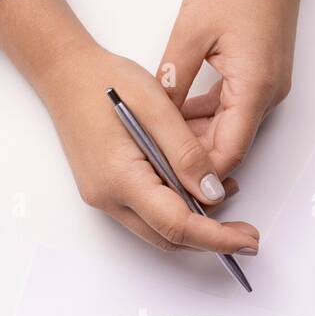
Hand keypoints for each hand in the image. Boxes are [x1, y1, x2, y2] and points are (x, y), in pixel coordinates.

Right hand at [0, 0, 259, 254]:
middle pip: (168, 238)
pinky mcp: (106, 191)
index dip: (217, 238)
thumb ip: (187, 154)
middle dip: (211, 240)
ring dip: (195, 225)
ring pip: (159, 230)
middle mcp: (109, 198)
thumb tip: (214, 194)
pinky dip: (176, 209)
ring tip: (226, 195)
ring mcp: (104, 198)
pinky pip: (147, 213)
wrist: (65, 74)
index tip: (248, 241)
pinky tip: (196, 186)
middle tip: (248, 234)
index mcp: (121, 179)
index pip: (177, 225)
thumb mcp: (158, 108)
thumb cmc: (107, 82)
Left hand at [161, 0, 314, 176]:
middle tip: (154, 158)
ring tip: (158, 136)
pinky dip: (206, 116)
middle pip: (229, 147)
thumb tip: (156, 116)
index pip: (228, 153)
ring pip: (229, 130)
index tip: (168, 180)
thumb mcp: (191, 32)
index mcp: (254, 87)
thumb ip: (172, 80)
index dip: (198, 172)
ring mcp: (267, 88)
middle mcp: (267, 95)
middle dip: (192, 157)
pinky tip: (177, 112)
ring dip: (197, 135)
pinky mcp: (261, 78)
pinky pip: (232, 110)